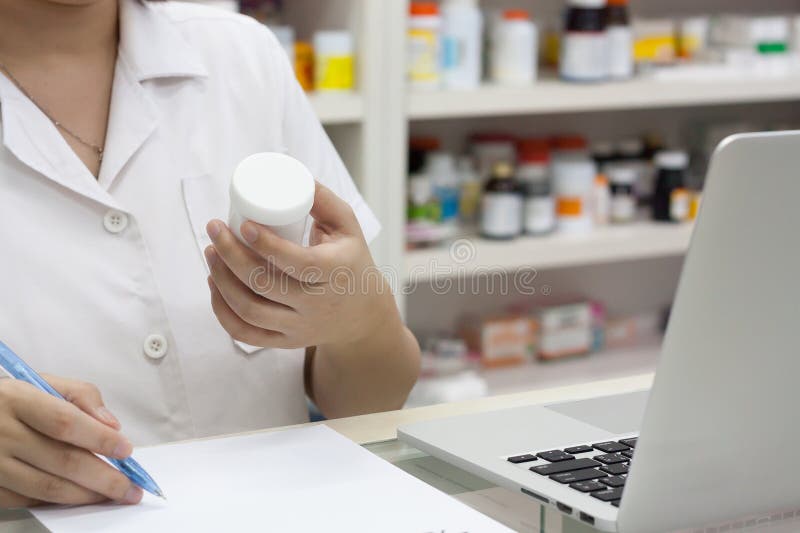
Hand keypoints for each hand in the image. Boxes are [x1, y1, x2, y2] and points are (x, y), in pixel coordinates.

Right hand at [0, 376, 141, 507]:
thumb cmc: (12, 400)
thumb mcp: (42, 383)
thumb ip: (82, 395)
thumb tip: (112, 425)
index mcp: (17, 399)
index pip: (66, 422)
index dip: (100, 438)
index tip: (126, 450)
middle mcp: (0, 433)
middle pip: (62, 460)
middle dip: (104, 477)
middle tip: (130, 487)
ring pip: (47, 487)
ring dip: (86, 495)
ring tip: (112, 495)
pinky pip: (28, 500)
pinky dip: (58, 501)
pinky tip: (79, 496)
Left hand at [205, 182, 396, 349]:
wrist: (362, 314)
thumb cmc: (351, 261)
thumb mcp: (348, 227)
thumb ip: (324, 200)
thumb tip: (295, 176)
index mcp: (335, 272)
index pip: (297, 262)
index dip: (266, 245)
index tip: (243, 224)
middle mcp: (317, 305)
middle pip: (265, 285)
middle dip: (231, 256)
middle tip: (215, 230)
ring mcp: (300, 327)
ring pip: (249, 311)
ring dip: (221, 282)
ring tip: (211, 253)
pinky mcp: (286, 342)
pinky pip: (246, 334)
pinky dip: (222, 313)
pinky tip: (214, 286)